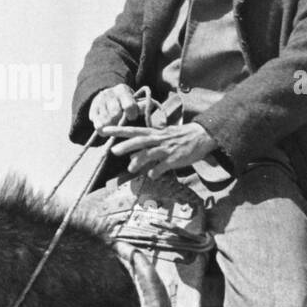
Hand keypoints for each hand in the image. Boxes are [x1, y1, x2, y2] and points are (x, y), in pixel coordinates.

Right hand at [90, 85, 140, 131]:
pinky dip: (102, 129)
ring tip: (114, 124)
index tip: (131, 117)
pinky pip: (97, 124)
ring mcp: (99, 101)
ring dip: (111, 126)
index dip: (132, 115)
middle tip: (121, 122)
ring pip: (105, 121)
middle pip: (115, 115)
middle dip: (119, 121)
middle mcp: (109, 94)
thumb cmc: (127, 102)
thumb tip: (151, 105)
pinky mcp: (92, 109)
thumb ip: (142, 105)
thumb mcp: (135, 100)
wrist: (109, 96)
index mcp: (122, 90)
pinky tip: (106, 127)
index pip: (129, 106)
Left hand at [102, 122, 218, 178]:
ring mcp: (167, 149)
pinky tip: (152, 175)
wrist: (202, 136)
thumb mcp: (162, 137)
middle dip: (126, 145)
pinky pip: (162, 166)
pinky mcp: (175, 159)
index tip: (104, 130)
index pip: (133, 130)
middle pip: (140, 141)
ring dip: (138, 161)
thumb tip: (131, 158)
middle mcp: (159, 139)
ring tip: (130, 168)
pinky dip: (155, 172)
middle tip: (114, 151)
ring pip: (150, 153)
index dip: (118, 130)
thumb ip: (147, 147)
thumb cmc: (180, 137)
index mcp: (155, 133)